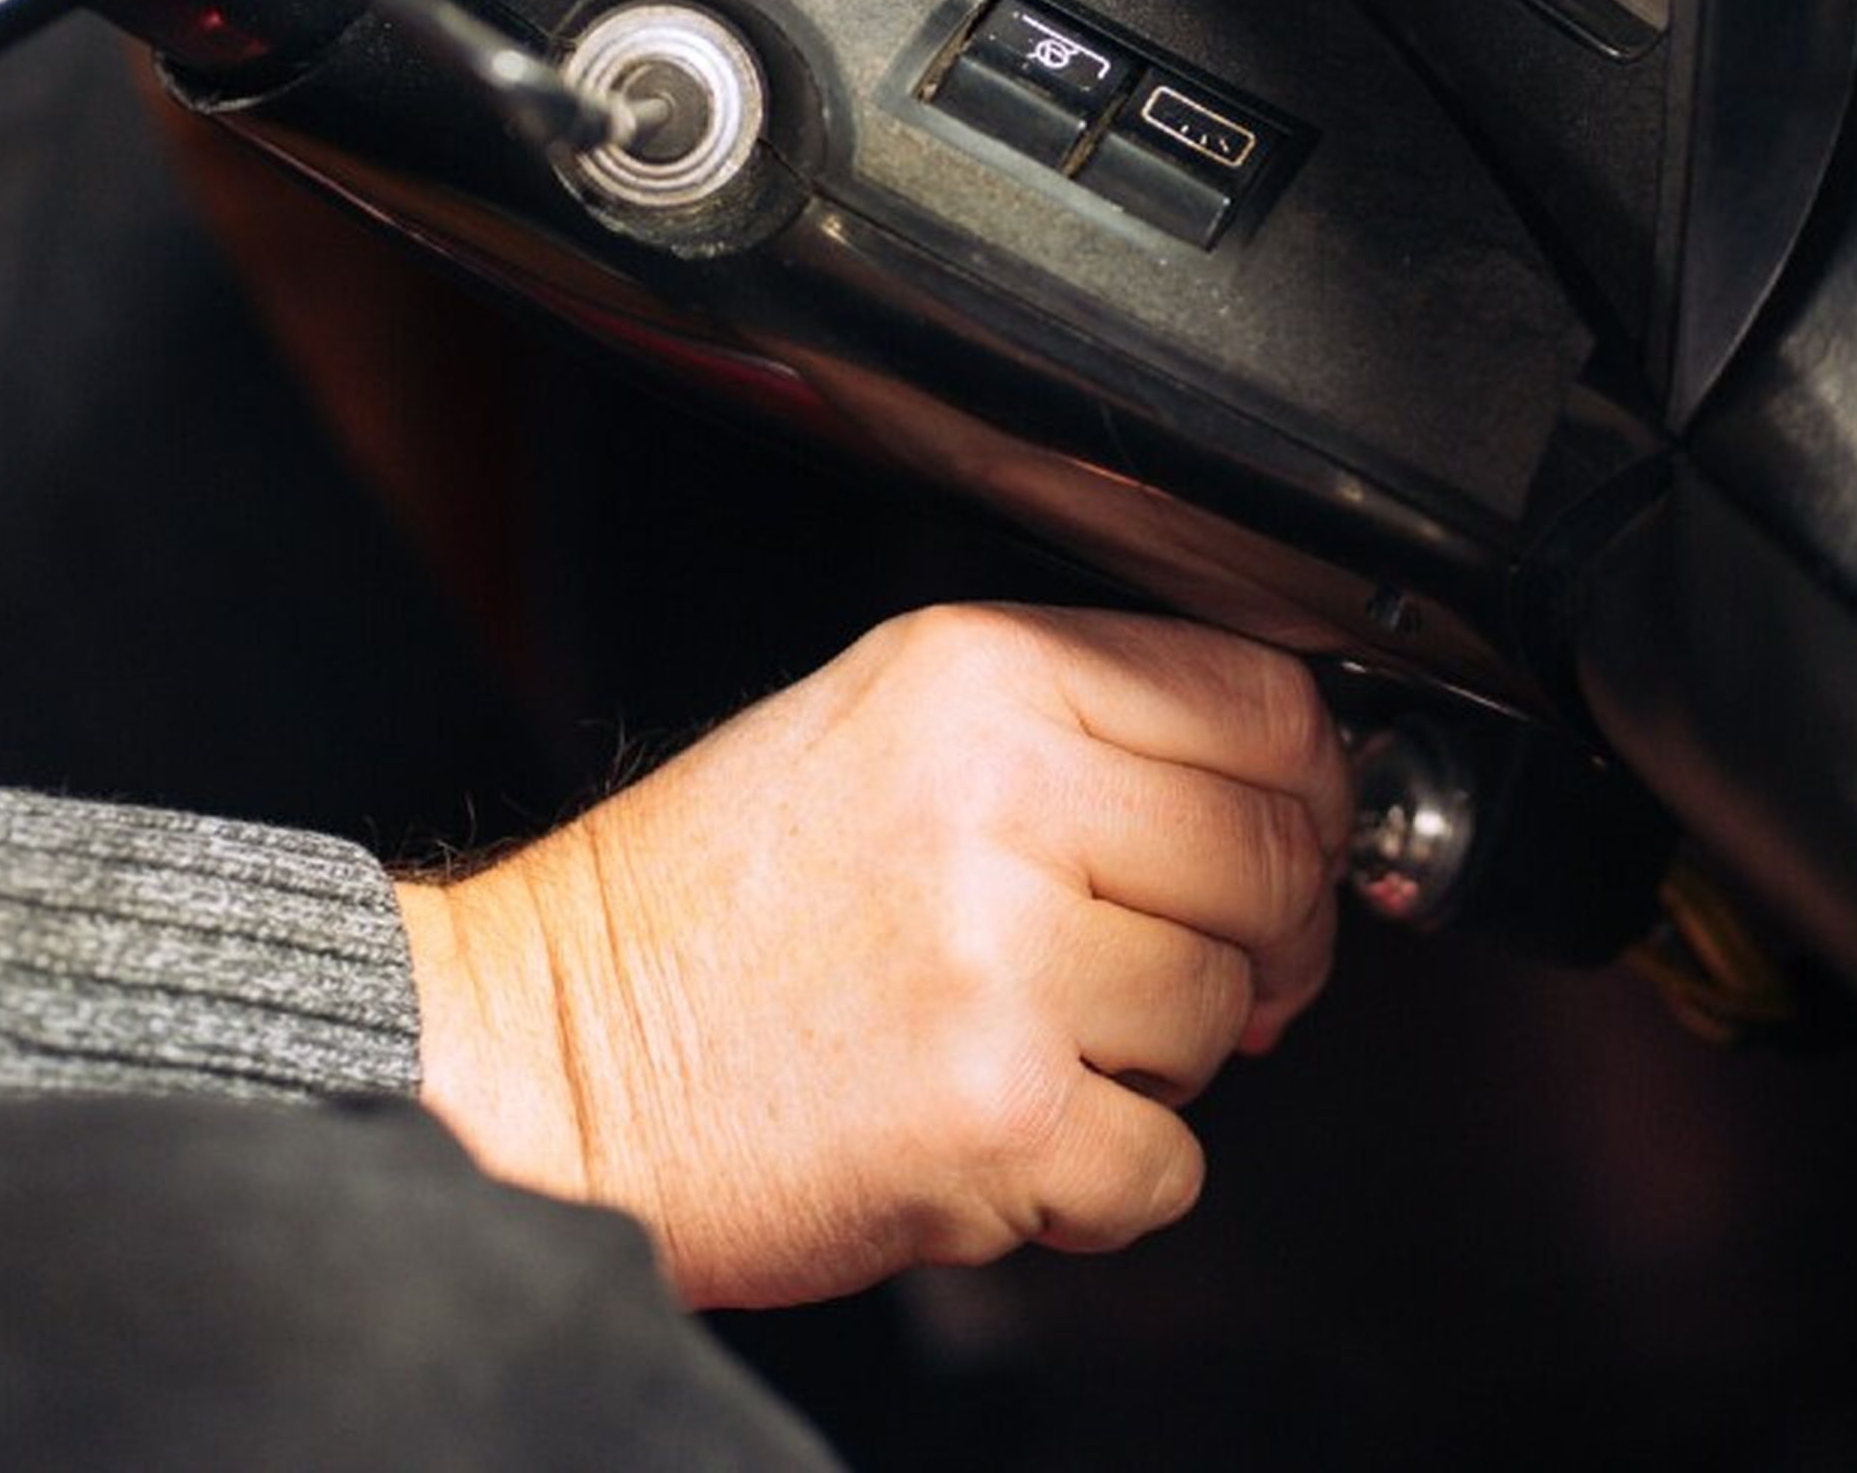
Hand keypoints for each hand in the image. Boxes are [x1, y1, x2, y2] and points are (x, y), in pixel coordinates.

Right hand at [398, 603, 1353, 1308]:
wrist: (547, 1056)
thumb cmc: (702, 906)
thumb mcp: (877, 723)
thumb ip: (1071, 727)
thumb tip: (1279, 793)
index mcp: (977, 674)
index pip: (1262, 697)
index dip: (1309, 787)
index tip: (1293, 838)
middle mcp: (1000, 794)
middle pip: (1269, 856)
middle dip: (1264, 936)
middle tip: (1193, 971)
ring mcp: (1001, 954)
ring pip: (1223, 1013)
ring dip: (1156, 1060)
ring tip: (1028, 1042)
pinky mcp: (996, 1108)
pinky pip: (1171, 1162)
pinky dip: (1107, 1181)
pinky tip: (1007, 1134)